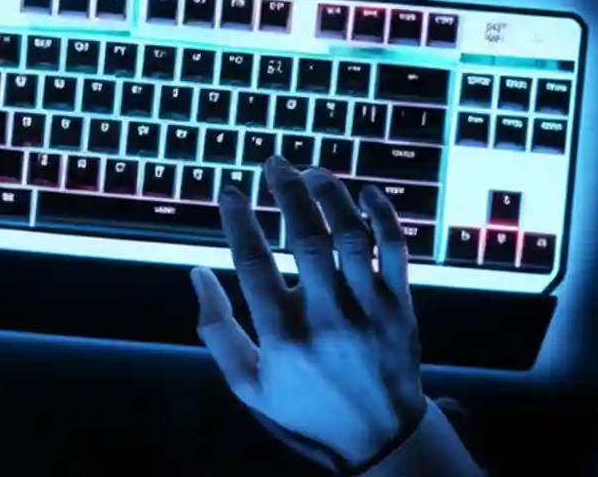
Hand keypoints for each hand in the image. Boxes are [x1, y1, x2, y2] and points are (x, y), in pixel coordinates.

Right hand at [192, 156, 427, 468]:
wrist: (379, 434)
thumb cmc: (304, 404)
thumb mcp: (248, 383)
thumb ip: (217, 330)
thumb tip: (197, 272)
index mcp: (283, 337)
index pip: (254, 264)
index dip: (239, 220)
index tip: (229, 191)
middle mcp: (327, 319)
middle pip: (306, 239)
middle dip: (287, 192)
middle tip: (274, 163)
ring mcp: (369, 311)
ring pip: (352, 237)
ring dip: (331, 196)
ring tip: (312, 172)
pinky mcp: (401, 306)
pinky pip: (396, 250)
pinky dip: (384, 216)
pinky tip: (366, 192)